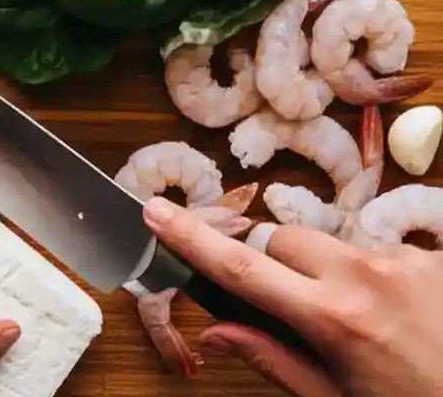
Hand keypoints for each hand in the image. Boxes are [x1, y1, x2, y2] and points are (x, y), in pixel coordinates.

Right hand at [144, 196, 442, 395]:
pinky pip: (378, 252)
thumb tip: (215, 331)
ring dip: (328, 272)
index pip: (241, 268)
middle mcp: (367, 276)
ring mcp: (405, 260)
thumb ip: (272, 358)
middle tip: (287, 306)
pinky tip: (395, 315)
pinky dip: (371, 276)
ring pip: (332, 246)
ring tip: (359, 322)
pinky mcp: (434, 257)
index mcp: (333, 318)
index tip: (155, 212)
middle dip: (271, 262)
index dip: (191, 239)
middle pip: (283, 240)